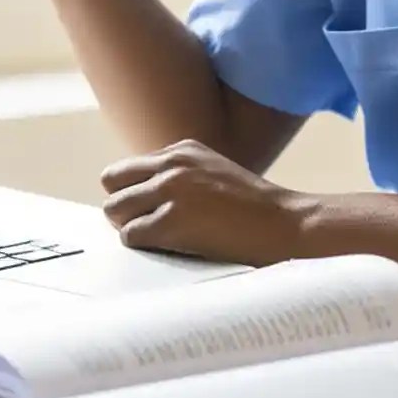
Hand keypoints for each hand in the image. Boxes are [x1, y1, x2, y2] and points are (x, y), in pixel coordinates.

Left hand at [100, 140, 309, 264]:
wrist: (286, 224)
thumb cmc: (253, 208)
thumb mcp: (212, 172)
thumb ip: (178, 175)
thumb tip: (137, 196)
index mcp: (181, 150)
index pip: (126, 168)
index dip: (131, 193)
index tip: (146, 210)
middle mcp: (172, 164)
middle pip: (111, 182)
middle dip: (122, 207)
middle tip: (144, 226)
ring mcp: (171, 191)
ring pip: (115, 210)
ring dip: (130, 227)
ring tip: (157, 238)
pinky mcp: (172, 221)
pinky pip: (131, 236)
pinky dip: (143, 245)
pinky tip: (168, 248)